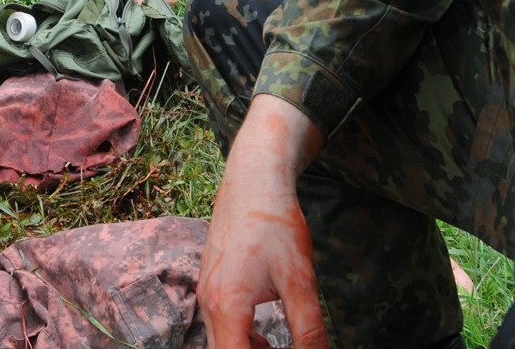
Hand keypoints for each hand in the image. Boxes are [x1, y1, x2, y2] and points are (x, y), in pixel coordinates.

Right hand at [200, 96, 329, 348]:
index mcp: (227, 305)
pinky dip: (240, 337)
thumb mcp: (300, 281)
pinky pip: (219, 323)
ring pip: (219, 340)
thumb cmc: (276, 226)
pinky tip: (264, 335)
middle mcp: (208, 301)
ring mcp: (205, 290)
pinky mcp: (210, 281)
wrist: (254, 180)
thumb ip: (309, 329)